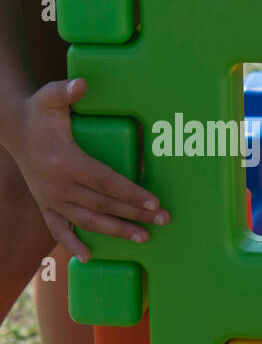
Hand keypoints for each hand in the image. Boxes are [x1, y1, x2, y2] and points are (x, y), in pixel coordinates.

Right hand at [8, 79, 167, 262]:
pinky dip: (71, 244)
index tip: (154, 202)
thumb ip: (66, 91)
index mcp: (65, 162)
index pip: (105, 182)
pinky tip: (87, 258)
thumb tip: (82, 84)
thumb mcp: (50, 98)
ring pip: (87, 221)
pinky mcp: (45, 204)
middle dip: (135, 215)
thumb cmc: (39, 112)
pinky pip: (58, 229)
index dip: (130, 193)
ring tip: (143, 238)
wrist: (10, 128)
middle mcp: (58, 185)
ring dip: (116, 231)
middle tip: (163, 221)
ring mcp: (51, 198)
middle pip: (103, 204)